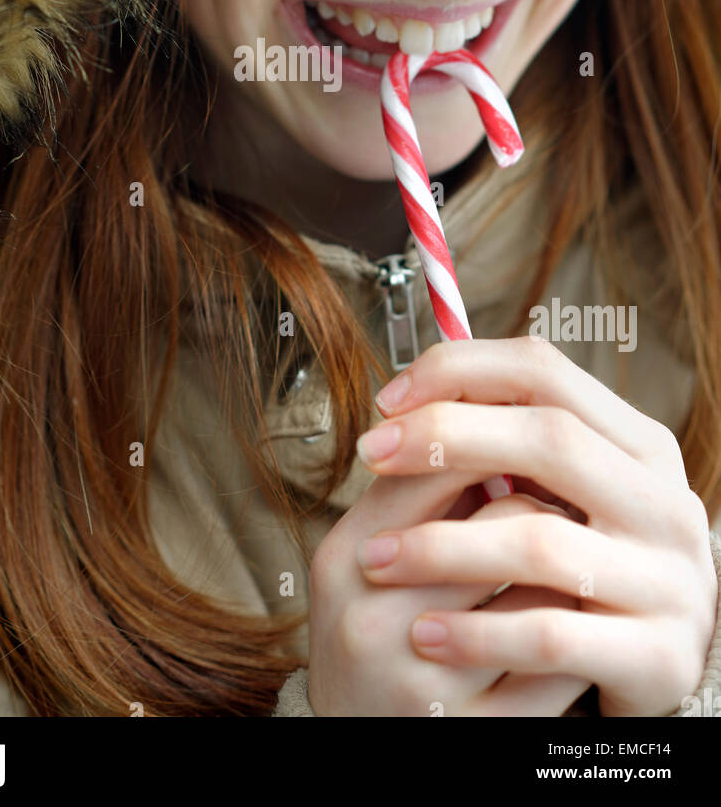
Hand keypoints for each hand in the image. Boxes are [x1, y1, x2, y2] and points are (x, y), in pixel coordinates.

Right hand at [307, 464, 591, 715]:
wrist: (350, 742)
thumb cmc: (376, 628)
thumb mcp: (370, 553)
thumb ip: (423, 488)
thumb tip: (500, 412)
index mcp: (350, 555)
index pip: (441, 459)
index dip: (502, 438)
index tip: (531, 439)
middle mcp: (376, 618)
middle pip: (507, 518)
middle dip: (548, 503)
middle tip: (565, 500)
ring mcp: (424, 682)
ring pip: (544, 592)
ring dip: (570, 569)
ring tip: (571, 559)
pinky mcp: (475, 734)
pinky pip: (558, 668)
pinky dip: (578, 638)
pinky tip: (573, 625)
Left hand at [356, 335, 718, 716]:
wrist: (662, 667)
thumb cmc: (589, 564)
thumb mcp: (566, 494)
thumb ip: (509, 443)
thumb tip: (405, 402)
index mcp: (641, 445)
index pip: (544, 372)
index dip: (459, 372)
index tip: (388, 401)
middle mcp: (666, 503)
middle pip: (549, 439)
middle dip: (446, 438)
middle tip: (371, 454)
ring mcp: (670, 582)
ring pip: (540, 541)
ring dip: (443, 546)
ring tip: (377, 559)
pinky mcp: (657, 657)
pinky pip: (549, 636)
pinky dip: (477, 632)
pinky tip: (427, 634)